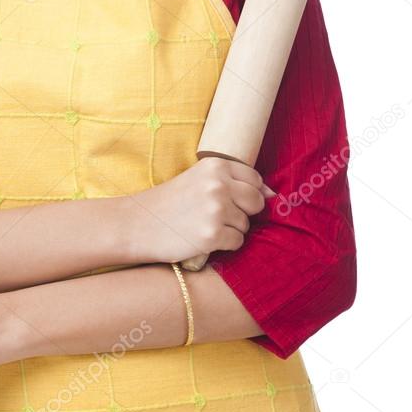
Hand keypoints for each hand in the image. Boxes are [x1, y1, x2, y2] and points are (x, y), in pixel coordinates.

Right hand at [122, 156, 275, 264]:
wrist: (137, 224)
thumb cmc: (169, 202)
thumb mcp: (198, 180)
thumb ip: (231, 182)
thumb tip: (273, 194)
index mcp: (215, 166)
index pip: (255, 179)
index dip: (247, 193)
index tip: (230, 200)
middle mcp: (218, 184)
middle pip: (256, 202)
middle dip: (243, 212)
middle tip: (218, 216)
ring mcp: (216, 210)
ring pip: (246, 225)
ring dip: (230, 230)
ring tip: (203, 225)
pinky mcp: (212, 235)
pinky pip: (237, 242)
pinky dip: (224, 244)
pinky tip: (202, 238)